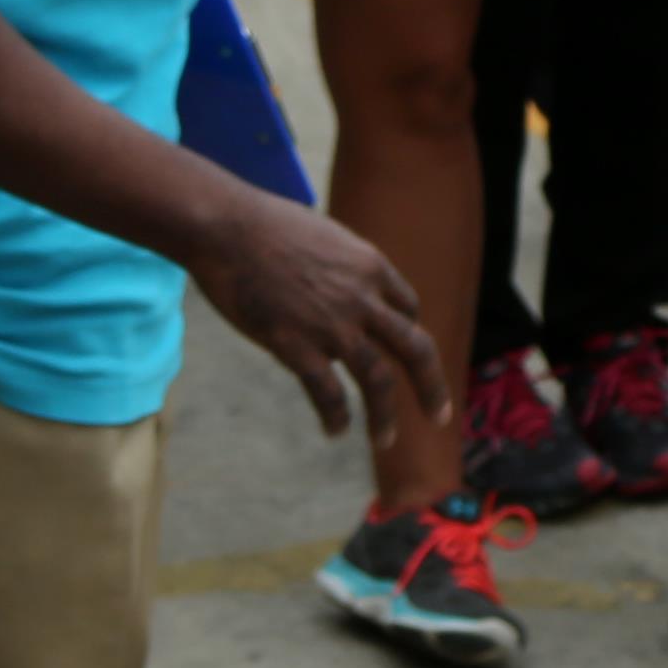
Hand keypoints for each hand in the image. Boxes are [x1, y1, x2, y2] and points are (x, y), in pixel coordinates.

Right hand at [182, 186, 439, 440]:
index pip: (407, 307)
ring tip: (385, 441)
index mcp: (372, 266)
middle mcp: (363, 298)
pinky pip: (327, 392)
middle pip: (414, 349)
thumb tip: (338, 282)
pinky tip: (336, 431)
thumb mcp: (326, 237)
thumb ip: (342, 266)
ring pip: (377, 379)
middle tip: (440, 416)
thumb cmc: (266, 226)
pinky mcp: (296, 345)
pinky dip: (336, 416)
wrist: (227, 228)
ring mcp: (332, 325)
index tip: (401, 352)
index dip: (407, 331)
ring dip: (384, 415)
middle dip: (432, 386)